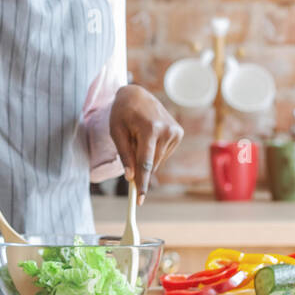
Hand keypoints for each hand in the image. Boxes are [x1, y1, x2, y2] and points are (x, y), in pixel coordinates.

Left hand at [109, 85, 183, 203]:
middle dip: (140, 169)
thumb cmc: (122, 113)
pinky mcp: (178, 133)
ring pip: (158, 161)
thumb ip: (125, 155)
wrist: (137, 94)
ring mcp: (175, 132)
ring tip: (137, 139)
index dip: (142, 183)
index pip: (146, 162)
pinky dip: (153, 152)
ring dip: (146, 158)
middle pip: (152, 164)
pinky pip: (163, 154)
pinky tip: (147, 138)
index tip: (139, 200)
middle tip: (129, 166)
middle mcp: (166, 130)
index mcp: (150, 129)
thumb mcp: (116, 132)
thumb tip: (130, 177)